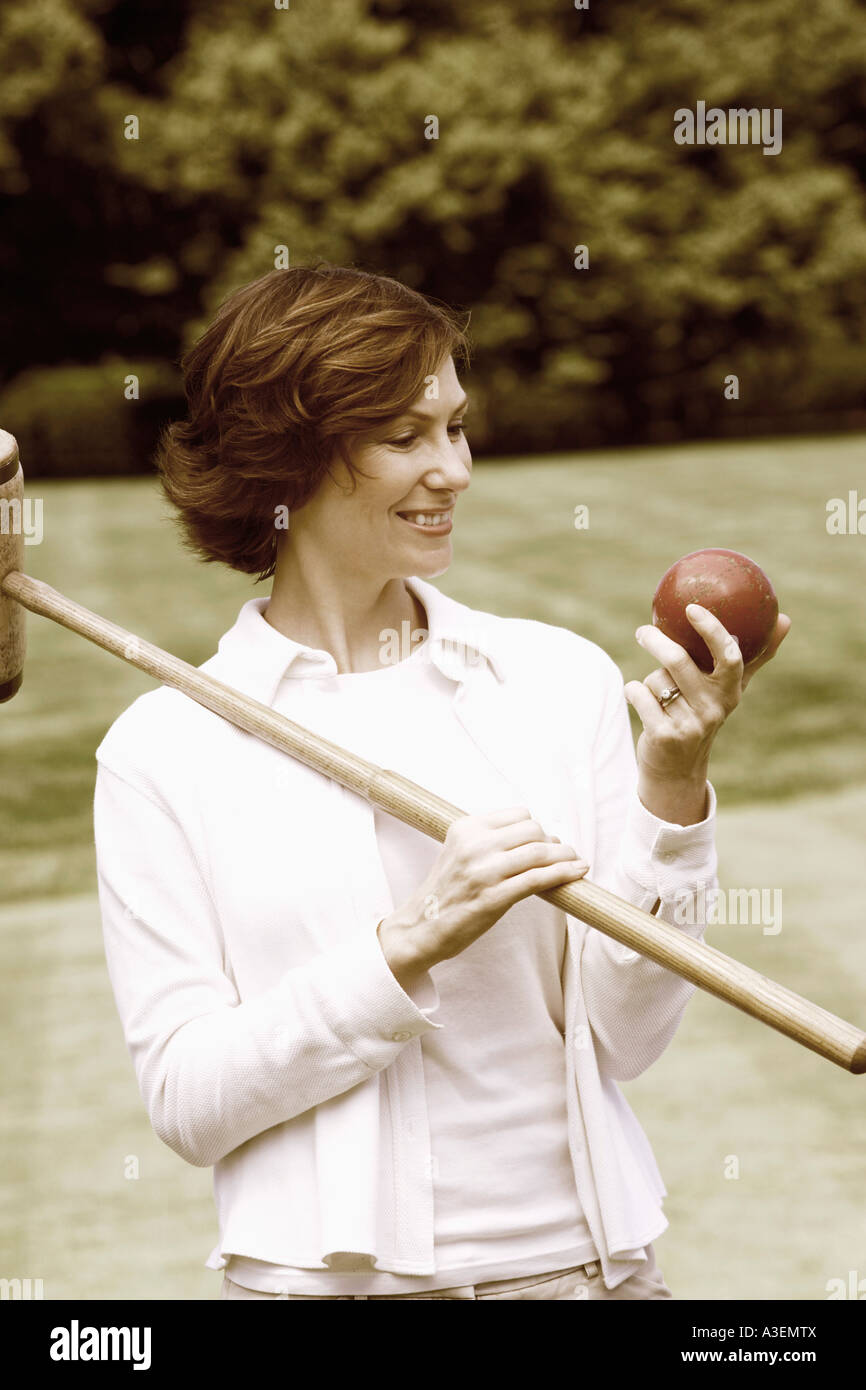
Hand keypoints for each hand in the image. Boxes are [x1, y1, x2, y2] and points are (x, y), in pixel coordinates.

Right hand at [377, 806, 588, 988]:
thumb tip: (536, 837)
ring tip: (575, 862)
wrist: (420, 928)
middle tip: (559, 855)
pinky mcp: (494, 897)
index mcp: (465, 828)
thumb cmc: (446, 893)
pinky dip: (564, 873)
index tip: (544, 841)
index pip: (518, 815)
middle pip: (532, 830)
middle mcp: (473, 845)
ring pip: (539, 852)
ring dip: (565, 856)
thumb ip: (488, 841)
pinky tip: (577, 872)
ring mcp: (483, 871)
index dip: (537, 829)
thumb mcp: (460, 853)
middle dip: (552, 842)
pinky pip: (538, 878)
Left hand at [623, 605, 790, 822]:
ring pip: (656, 679)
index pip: (729, 656)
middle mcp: (713, 708)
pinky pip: (639, 694)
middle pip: (679, 661)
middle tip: (644, 631)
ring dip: (649, 680)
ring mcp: (689, 724)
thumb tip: (785, 618)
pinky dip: (634, 691)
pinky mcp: (664, 735)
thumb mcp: (729, 689)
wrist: (677, 768)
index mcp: (730, 691)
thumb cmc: (702, 715)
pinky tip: (640, 700)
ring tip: (657, 692)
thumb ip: (753, 656)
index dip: (712, 630)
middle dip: (657, 641)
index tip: (693, 608)